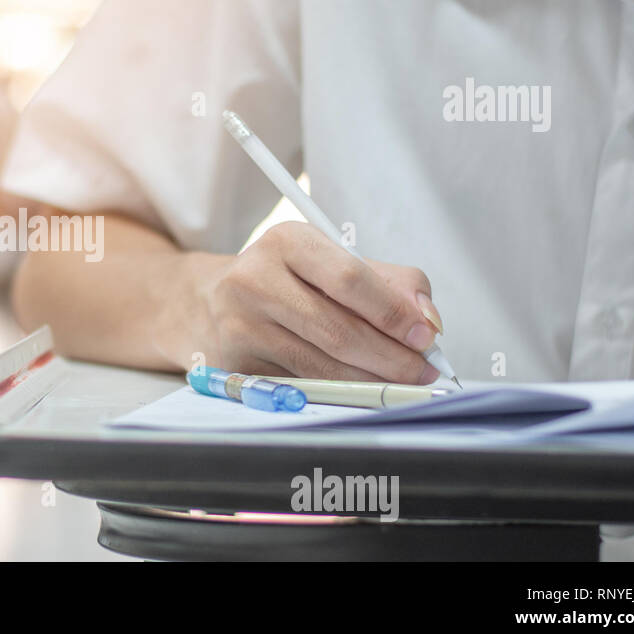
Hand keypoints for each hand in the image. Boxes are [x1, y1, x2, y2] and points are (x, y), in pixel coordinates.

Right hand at [193, 221, 444, 383]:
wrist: (206, 303)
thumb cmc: (282, 282)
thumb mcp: (328, 263)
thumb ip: (387, 281)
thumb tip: (427, 318)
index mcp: (286, 241)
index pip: (350, 278)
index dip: (393, 312)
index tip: (425, 335)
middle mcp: (256, 278)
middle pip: (338, 329)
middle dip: (390, 357)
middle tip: (421, 371)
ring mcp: (240, 324)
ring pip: (321, 365)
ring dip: (369, 381)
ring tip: (400, 384)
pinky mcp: (235, 363)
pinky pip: (300, 385)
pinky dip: (338, 391)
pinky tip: (359, 389)